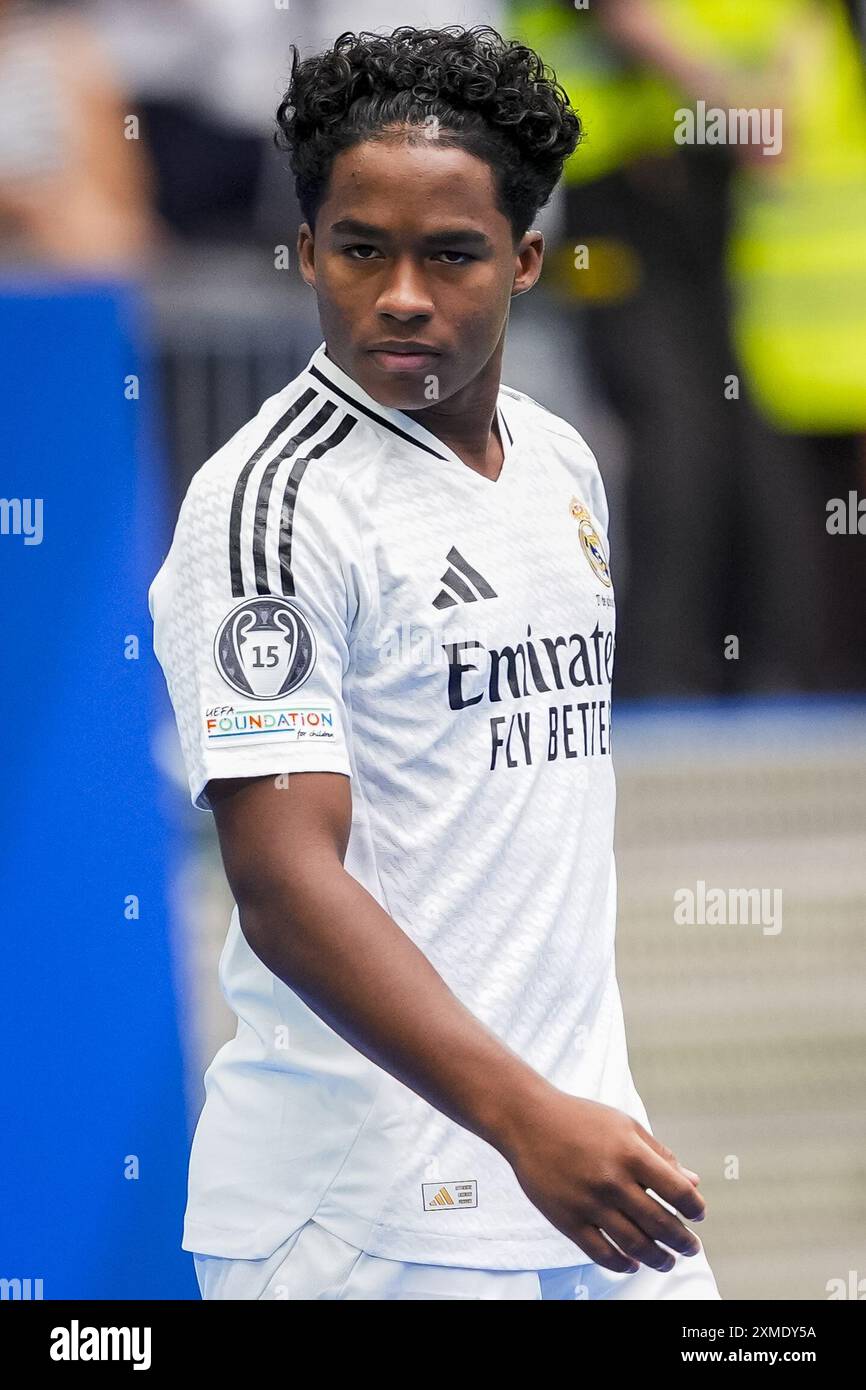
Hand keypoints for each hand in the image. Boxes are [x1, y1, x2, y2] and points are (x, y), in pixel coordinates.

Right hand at [501, 1089, 706, 1273]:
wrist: (528, 1120)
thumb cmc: (580, 1119)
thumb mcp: (625, 1125)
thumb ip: (660, 1154)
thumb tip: (693, 1181)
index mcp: (631, 1153)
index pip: (678, 1191)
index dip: (695, 1208)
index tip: (698, 1215)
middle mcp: (613, 1180)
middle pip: (660, 1223)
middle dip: (683, 1241)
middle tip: (691, 1248)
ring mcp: (589, 1203)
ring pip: (635, 1244)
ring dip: (659, 1258)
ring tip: (668, 1261)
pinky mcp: (567, 1220)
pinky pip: (602, 1253)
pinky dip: (623, 1264)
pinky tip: (634, 1263)